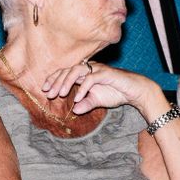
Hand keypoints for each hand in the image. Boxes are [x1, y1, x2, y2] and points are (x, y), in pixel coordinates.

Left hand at [42, 60, 162, 115]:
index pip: (65, 72)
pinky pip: (91, 79)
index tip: (44, 89)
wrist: (134, 92)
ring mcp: (97, 69)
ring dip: (66, 82)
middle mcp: (89, 68)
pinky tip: (78, 99)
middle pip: (68, 70)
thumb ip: (85, 104)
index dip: (54, 79)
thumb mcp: (97, 101)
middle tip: (48, 94)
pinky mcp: (106, 73)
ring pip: (77, 70)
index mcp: (85, 73)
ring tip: (60, 94)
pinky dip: (83, 88)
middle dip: (56, 82)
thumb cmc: (115, 93)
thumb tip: (75, 111)